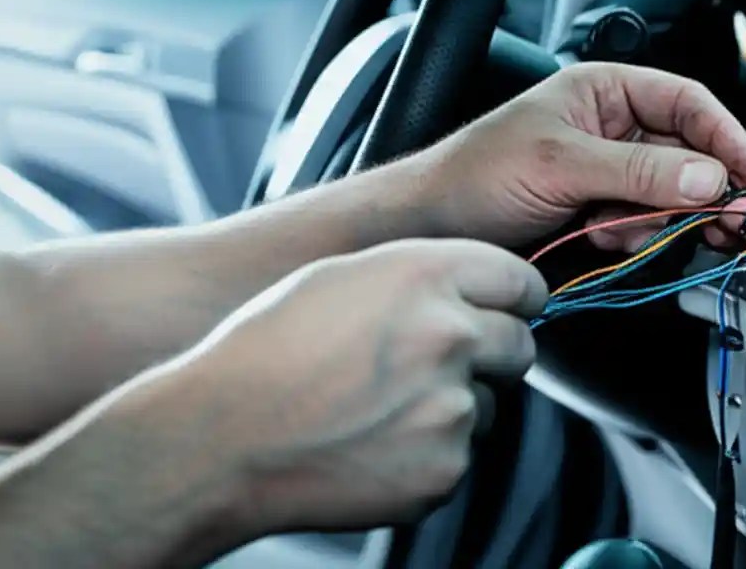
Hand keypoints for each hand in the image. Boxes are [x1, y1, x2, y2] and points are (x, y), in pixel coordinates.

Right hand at [143, 238, 545, 535]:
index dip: (512, 298)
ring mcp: (452, 408)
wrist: (222, 438)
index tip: (504, 310)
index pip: (523, 282)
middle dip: (492, 353)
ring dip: (457, 405)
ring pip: (490, 404)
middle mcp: (450, 336)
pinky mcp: (443, 469)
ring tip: (382, 407)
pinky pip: (460, 454)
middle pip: (520, 344)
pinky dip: (430, 452)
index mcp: (426, 276)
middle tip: (436, 365)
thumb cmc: (267, 352)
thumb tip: (476, 292)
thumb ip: (421, 276)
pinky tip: (374, 441)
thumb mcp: (342, 277)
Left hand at [415, 62, 745, 249]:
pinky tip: (602, 237)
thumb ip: (637, 172)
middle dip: (699, 191)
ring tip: (620, 228)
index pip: (687, 102)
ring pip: (670, 197)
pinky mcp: (600, 212)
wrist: (433, 227)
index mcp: (605, 91)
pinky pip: (645, 224)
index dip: (723, 136)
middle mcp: (613, 127)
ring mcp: (608, 173)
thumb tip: (706, 177)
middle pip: (688, 155)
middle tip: (722, 222)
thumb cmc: (476, 174)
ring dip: (658, 220)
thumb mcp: (560, 164)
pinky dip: (634, 236)